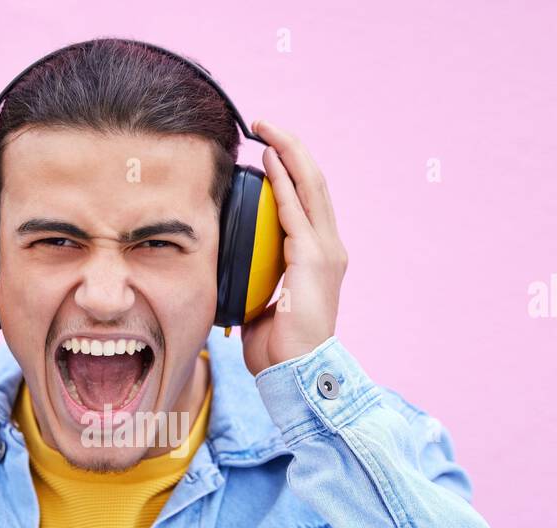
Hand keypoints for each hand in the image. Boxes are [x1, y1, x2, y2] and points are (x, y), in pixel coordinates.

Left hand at [239, 118, 347, 377]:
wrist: (297, 374)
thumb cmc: (278, 348)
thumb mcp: (262, 302)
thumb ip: (253, 278)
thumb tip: (226, 270)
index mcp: (320, 256)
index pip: (308, 200)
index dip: (290, 168)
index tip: (265, 148)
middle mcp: (329, 247)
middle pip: (314, 182)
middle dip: (289, 147)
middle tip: (262, 124)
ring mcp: (325, 251)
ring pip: (310, 185)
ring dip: (287, 152)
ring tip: (265, 128)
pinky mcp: (313, 258)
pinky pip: (294, 210)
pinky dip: (282, 181)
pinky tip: (268, 160)